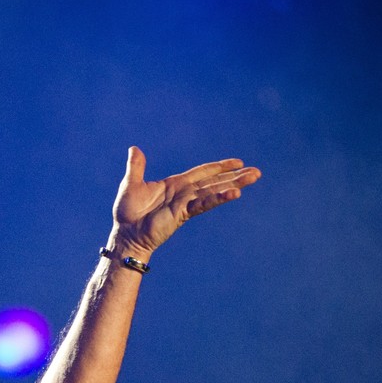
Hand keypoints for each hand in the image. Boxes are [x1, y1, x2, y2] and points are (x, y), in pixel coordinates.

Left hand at [110, 146, 260, 257]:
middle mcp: (184, 192)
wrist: (125, 234)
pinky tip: (234, 193)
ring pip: (214, 190)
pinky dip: (218, 197)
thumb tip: (134, 149)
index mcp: (175, 184)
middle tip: (256, 172)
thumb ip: (137, 167)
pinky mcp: (183, 213)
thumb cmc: (128, 213)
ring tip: (253, 178)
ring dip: (234, 184)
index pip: (202, 172)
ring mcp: (185, 202)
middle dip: (235, 176)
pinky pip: (204, 203)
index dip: (219, 167)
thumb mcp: (131, 184)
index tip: (237, 163)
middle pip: (215, 181)